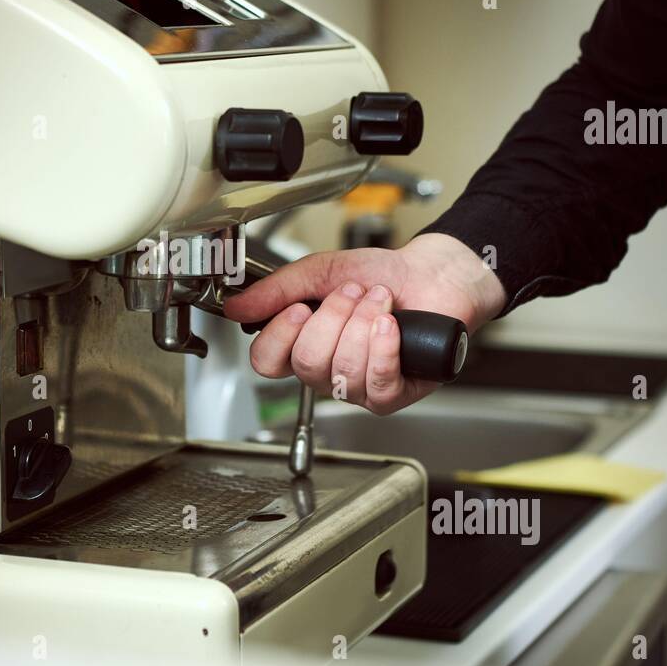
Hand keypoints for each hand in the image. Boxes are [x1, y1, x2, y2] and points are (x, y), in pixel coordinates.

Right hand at [223, 233, 506, 414]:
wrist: (431, 276)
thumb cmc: (380, 276)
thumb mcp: (321, 271)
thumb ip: (277, 289)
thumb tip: (235, 306)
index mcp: (301, 345)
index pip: (266, 362)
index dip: (279, 336)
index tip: (299, 307)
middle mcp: (326, 372)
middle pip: (307, 362)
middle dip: (335, 317)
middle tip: (354, 293)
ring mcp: (358, 387)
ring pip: (343, 369)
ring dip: (364, 322)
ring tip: (380, 300)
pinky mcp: (392, 394)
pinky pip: (377, 381)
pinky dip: (384, 346)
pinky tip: (391, 324)